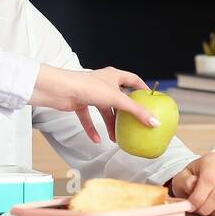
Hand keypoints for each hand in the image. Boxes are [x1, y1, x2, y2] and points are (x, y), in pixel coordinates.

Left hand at [30, 64, 154, 143]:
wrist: (59, 90)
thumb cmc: (87, 87)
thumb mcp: (116, 99)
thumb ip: (136, 112)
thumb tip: (155, 122)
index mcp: (113, 76)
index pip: (132, 79)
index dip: (141, 88)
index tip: (150, 99)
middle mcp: (103, 83)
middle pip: (118, 99)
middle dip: (125, 113)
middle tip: (133, 125)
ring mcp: (91, 93)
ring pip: (104, 110)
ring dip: (109, 124)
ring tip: (115, 138)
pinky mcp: (79, 102)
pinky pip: (88, 118)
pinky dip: (92, 129)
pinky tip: (97, 140)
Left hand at [169, 154, 214, 215]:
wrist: (202, 178)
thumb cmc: (191, 178)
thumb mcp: (181, 177)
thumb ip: (185, 181)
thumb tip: (192, 185)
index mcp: (212, 160)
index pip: (208, 180)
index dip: (198, 197)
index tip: (190, 205)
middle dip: (206, 207)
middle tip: (197, 209)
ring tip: (207, 208)